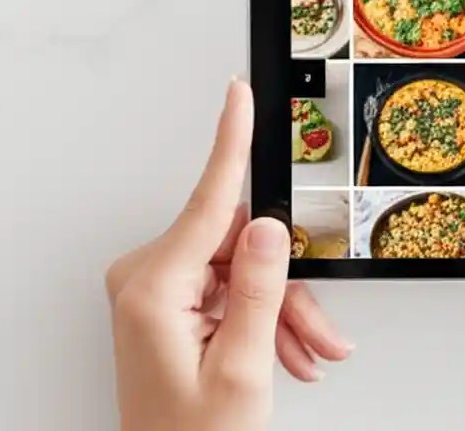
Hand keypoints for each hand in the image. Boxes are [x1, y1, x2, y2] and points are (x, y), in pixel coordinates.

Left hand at [105, 80, 351, 430]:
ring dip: (282, 311)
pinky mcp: (170, 303)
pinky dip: (265, 319)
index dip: (231, 142)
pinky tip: (285, 352)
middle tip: (316, 332)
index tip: (238, 95)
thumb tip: (271, 228)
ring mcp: (158, 291)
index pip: (208, 201)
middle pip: (241, 247)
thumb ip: (261, 291)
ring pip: (245, 271)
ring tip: (304, 354)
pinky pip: (233, 289)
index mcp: (154, 290)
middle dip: (287, 288)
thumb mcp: (243, 368)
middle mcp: (148, 280)